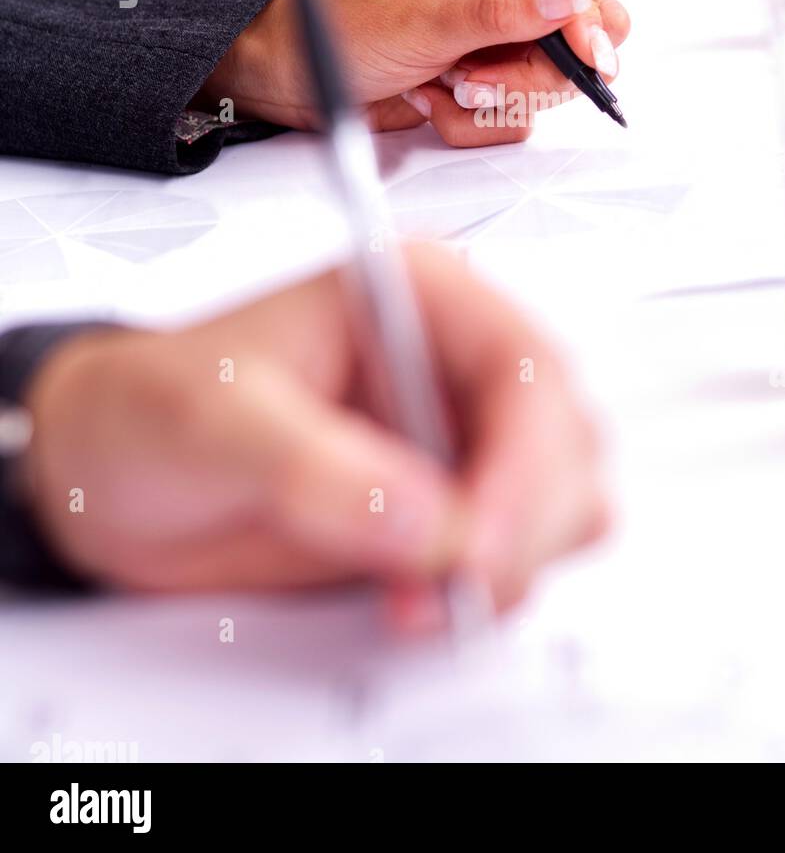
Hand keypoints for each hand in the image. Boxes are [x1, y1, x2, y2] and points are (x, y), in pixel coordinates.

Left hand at [23, 244, 607, 617]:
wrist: (108, 474)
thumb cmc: (150, 406)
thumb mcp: (214, 420)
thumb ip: (317, 469)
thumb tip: (425, 522)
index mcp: (416, 296)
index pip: (523, 366)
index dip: (525, 460)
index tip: (478, 546)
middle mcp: (449, 363)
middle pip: (563, 437)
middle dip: (523, 523)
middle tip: (451, 591)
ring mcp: (453, 440)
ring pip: (560, 498)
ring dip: (513, 562)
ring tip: (420, 600)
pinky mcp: (441, 509)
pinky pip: (513, 552)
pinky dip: (488, 588)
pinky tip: (419, 601)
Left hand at [201, 0, 629, 146]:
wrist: (298, 78)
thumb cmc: (343, 26)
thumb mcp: (422, 18)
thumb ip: (502, 12)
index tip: (578, 45)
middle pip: (594, 17)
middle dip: (546, 63)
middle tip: (483, 76)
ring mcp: (507, 32)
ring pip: (561, 74)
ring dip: (504, 95)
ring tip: (447, 85)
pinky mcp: (496, 77)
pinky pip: (524, 113)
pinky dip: (480, 120)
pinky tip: (434, 100)